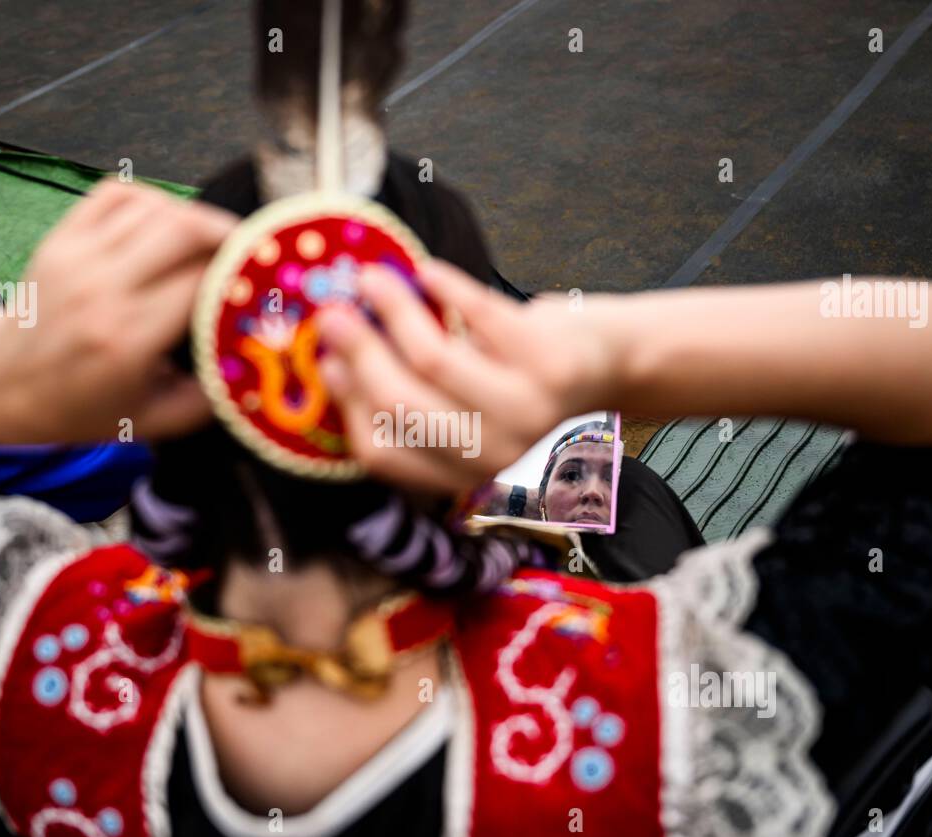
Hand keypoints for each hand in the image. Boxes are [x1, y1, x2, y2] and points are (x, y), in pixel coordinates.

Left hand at [0, 181, 237, 443]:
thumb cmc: (80, 408)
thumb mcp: (154, 420)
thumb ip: (209, 395)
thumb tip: (256, 357)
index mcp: (127, 338)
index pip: (201, 281)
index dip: (240, 275)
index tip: (265, 282)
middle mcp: (102, 289)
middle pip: (183, 228)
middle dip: (228, 232)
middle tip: (250, 248)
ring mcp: (77, 257)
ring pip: (155, 205)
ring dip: (194, 216)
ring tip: (212, 239)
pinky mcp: (61, 237)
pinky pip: (117, 193)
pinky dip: (153, 199)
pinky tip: (166, 223)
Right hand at [318, 260, 613, 491]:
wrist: (606, 366)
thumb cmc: (514, 378)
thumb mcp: (462, 403)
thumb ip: (408, 390)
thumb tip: (335, 353)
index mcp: (460, 471)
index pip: (383, 452)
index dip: (348, 406)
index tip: (326, 361)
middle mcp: (492, 454)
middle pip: (401, 403)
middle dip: (359, 351)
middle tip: (333, 311)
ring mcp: (525, 411)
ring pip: (433, 360)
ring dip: (394, 310)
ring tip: (374, 277)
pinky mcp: (550, 364)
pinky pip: (478, 316)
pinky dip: (446, 287)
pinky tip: (427, 270)